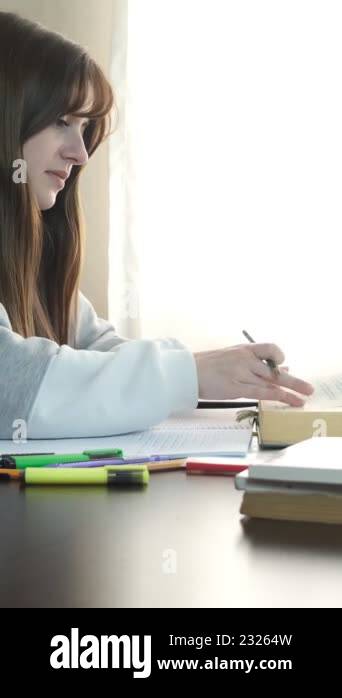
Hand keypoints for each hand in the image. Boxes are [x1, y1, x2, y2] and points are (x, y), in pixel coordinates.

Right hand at [193, 343, 313, 406]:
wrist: (186, 372)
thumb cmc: (207, 366)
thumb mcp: (231, 358)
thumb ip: (252, 362)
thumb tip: (277, 368)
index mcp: (243, 349)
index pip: (269, 348)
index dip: (279, 357)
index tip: (283, 365)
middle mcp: (244, 360)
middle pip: (275, 370)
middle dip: (294, 381)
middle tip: (309, 389)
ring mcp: (240, 373)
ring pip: (270, 383)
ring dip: (288, 392)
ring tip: (301, 400)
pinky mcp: (235, 388)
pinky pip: (260, 392)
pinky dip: (274, 396)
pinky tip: (285, 400)